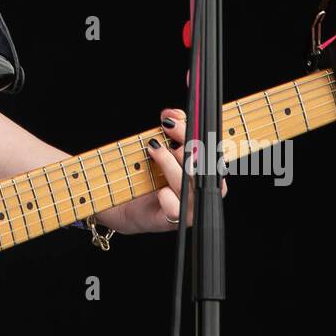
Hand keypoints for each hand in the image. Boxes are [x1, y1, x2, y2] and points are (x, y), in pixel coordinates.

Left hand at [89, 108, 226, 235]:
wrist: (122, 198)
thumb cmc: (147, 169)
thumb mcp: (160, 142)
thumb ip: (171, 126)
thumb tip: (173, 114)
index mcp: (205, 169)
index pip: (214, 152)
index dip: (200, 135)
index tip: (178, 121)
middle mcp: (201, 189)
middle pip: (205, 167)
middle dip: (186, 145)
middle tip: (165, 132)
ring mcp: (189, 207)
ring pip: (189, 186)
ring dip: (170, 164)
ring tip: (154, 150)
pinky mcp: (171, 221)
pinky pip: (176, 210)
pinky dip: (167, 197)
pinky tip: (158, 191)